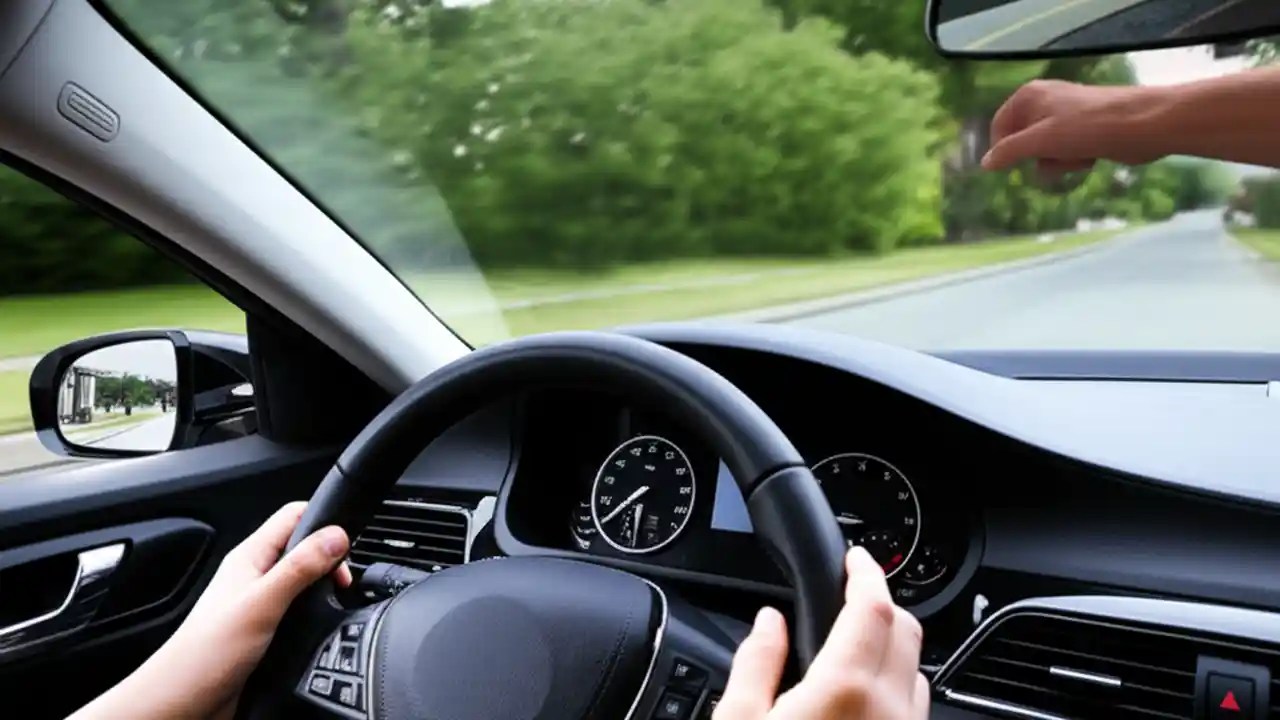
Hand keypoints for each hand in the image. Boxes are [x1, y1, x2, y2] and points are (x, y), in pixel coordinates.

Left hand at [70, 502, 351, 719]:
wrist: (184, 701)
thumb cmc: (206, 653)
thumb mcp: (262, 603)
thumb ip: (300, 568)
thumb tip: (336, 535)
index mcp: (251, 557)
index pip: (294, 516)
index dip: (324, 521)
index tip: (346, 546)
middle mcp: (256, 576)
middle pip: (304, 548)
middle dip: (330, 559)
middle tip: (341, 583)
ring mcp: (261, 603)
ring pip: (304, 580)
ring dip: (324, 587)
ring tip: (336, 600)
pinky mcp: (268, 630)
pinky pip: (301, 610)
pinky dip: (317, 612)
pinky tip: (322, 623)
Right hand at [715, 547, 927, 718]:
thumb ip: (755, 664)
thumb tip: (768, 623)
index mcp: (845, 689)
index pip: (873, 606)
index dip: (866, 572)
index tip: (854, 559)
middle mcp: (889, 710)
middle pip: (905, 630)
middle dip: (879, 603)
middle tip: (846, 600)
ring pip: (916, 670)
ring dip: (890, 649)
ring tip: (850, 653)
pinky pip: (915, 709)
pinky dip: (896, 689)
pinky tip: (860, 701)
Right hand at [983, 79, 1164, 175]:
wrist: (1142, 125)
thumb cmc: (1088, 128)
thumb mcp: (1041, 140)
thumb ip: (1009, 151)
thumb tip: (984, 164)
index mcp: (1030, 95)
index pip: (999, 126)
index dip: (1003, 149)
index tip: (1015, 166)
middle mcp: (1045, 102)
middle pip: (1023, 141)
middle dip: (1037, 157)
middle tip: (1054, 156)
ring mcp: (1067, 116)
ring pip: (1045, 152)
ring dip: (1058, 162)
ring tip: (1078, 157)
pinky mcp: (1085, 131)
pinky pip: (1066, 153)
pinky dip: (1074, 161)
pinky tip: (1091, 158)